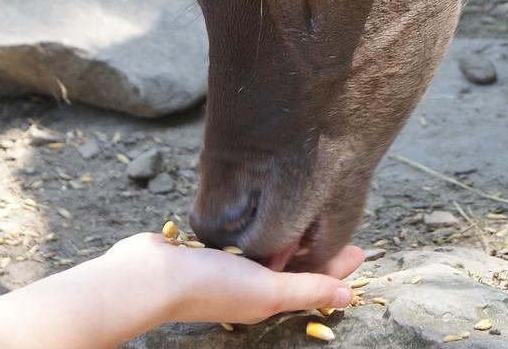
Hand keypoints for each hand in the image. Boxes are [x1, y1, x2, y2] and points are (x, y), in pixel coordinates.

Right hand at [106, 233, 365, 324]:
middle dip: (315, 247)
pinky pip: (240, 237)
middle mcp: (249, 282)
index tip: (359, 246)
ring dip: (287, 234)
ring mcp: (227, 265)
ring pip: (266, 250)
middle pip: (292, 264)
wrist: (148, 276)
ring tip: (308, 212)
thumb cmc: (208, 286)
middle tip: (339, 221)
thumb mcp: (268, 290)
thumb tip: (348, 297)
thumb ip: (308, 290)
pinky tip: (262, 210)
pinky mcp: (207, 247)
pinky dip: (256, 226)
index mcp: (266, 296)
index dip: (336, 264)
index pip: (311, 278)